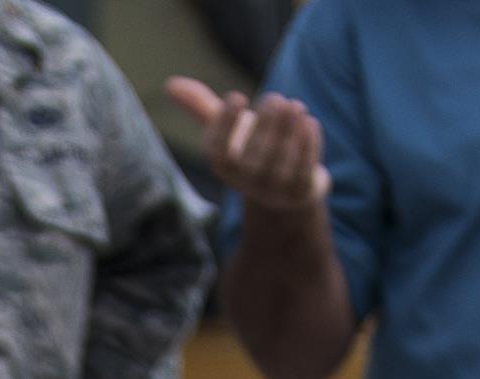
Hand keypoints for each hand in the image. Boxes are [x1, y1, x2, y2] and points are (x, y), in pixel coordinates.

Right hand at [166, 76, 327, 211]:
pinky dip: (307, 146)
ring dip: (288, 132)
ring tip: (295, 106)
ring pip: (280, 164)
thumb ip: (201, 107)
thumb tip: (169, 85)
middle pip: (253, 157)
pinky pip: (303, 170)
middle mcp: (246, 183)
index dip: (226, 125)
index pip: (218, 151)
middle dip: (265, 125)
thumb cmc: (250, 148)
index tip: (236, 96)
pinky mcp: (300, 193)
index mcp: (224, 166)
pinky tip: (309, 122)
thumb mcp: (227, 128)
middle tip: (275, 99)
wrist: (285, 185)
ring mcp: (274, 191)